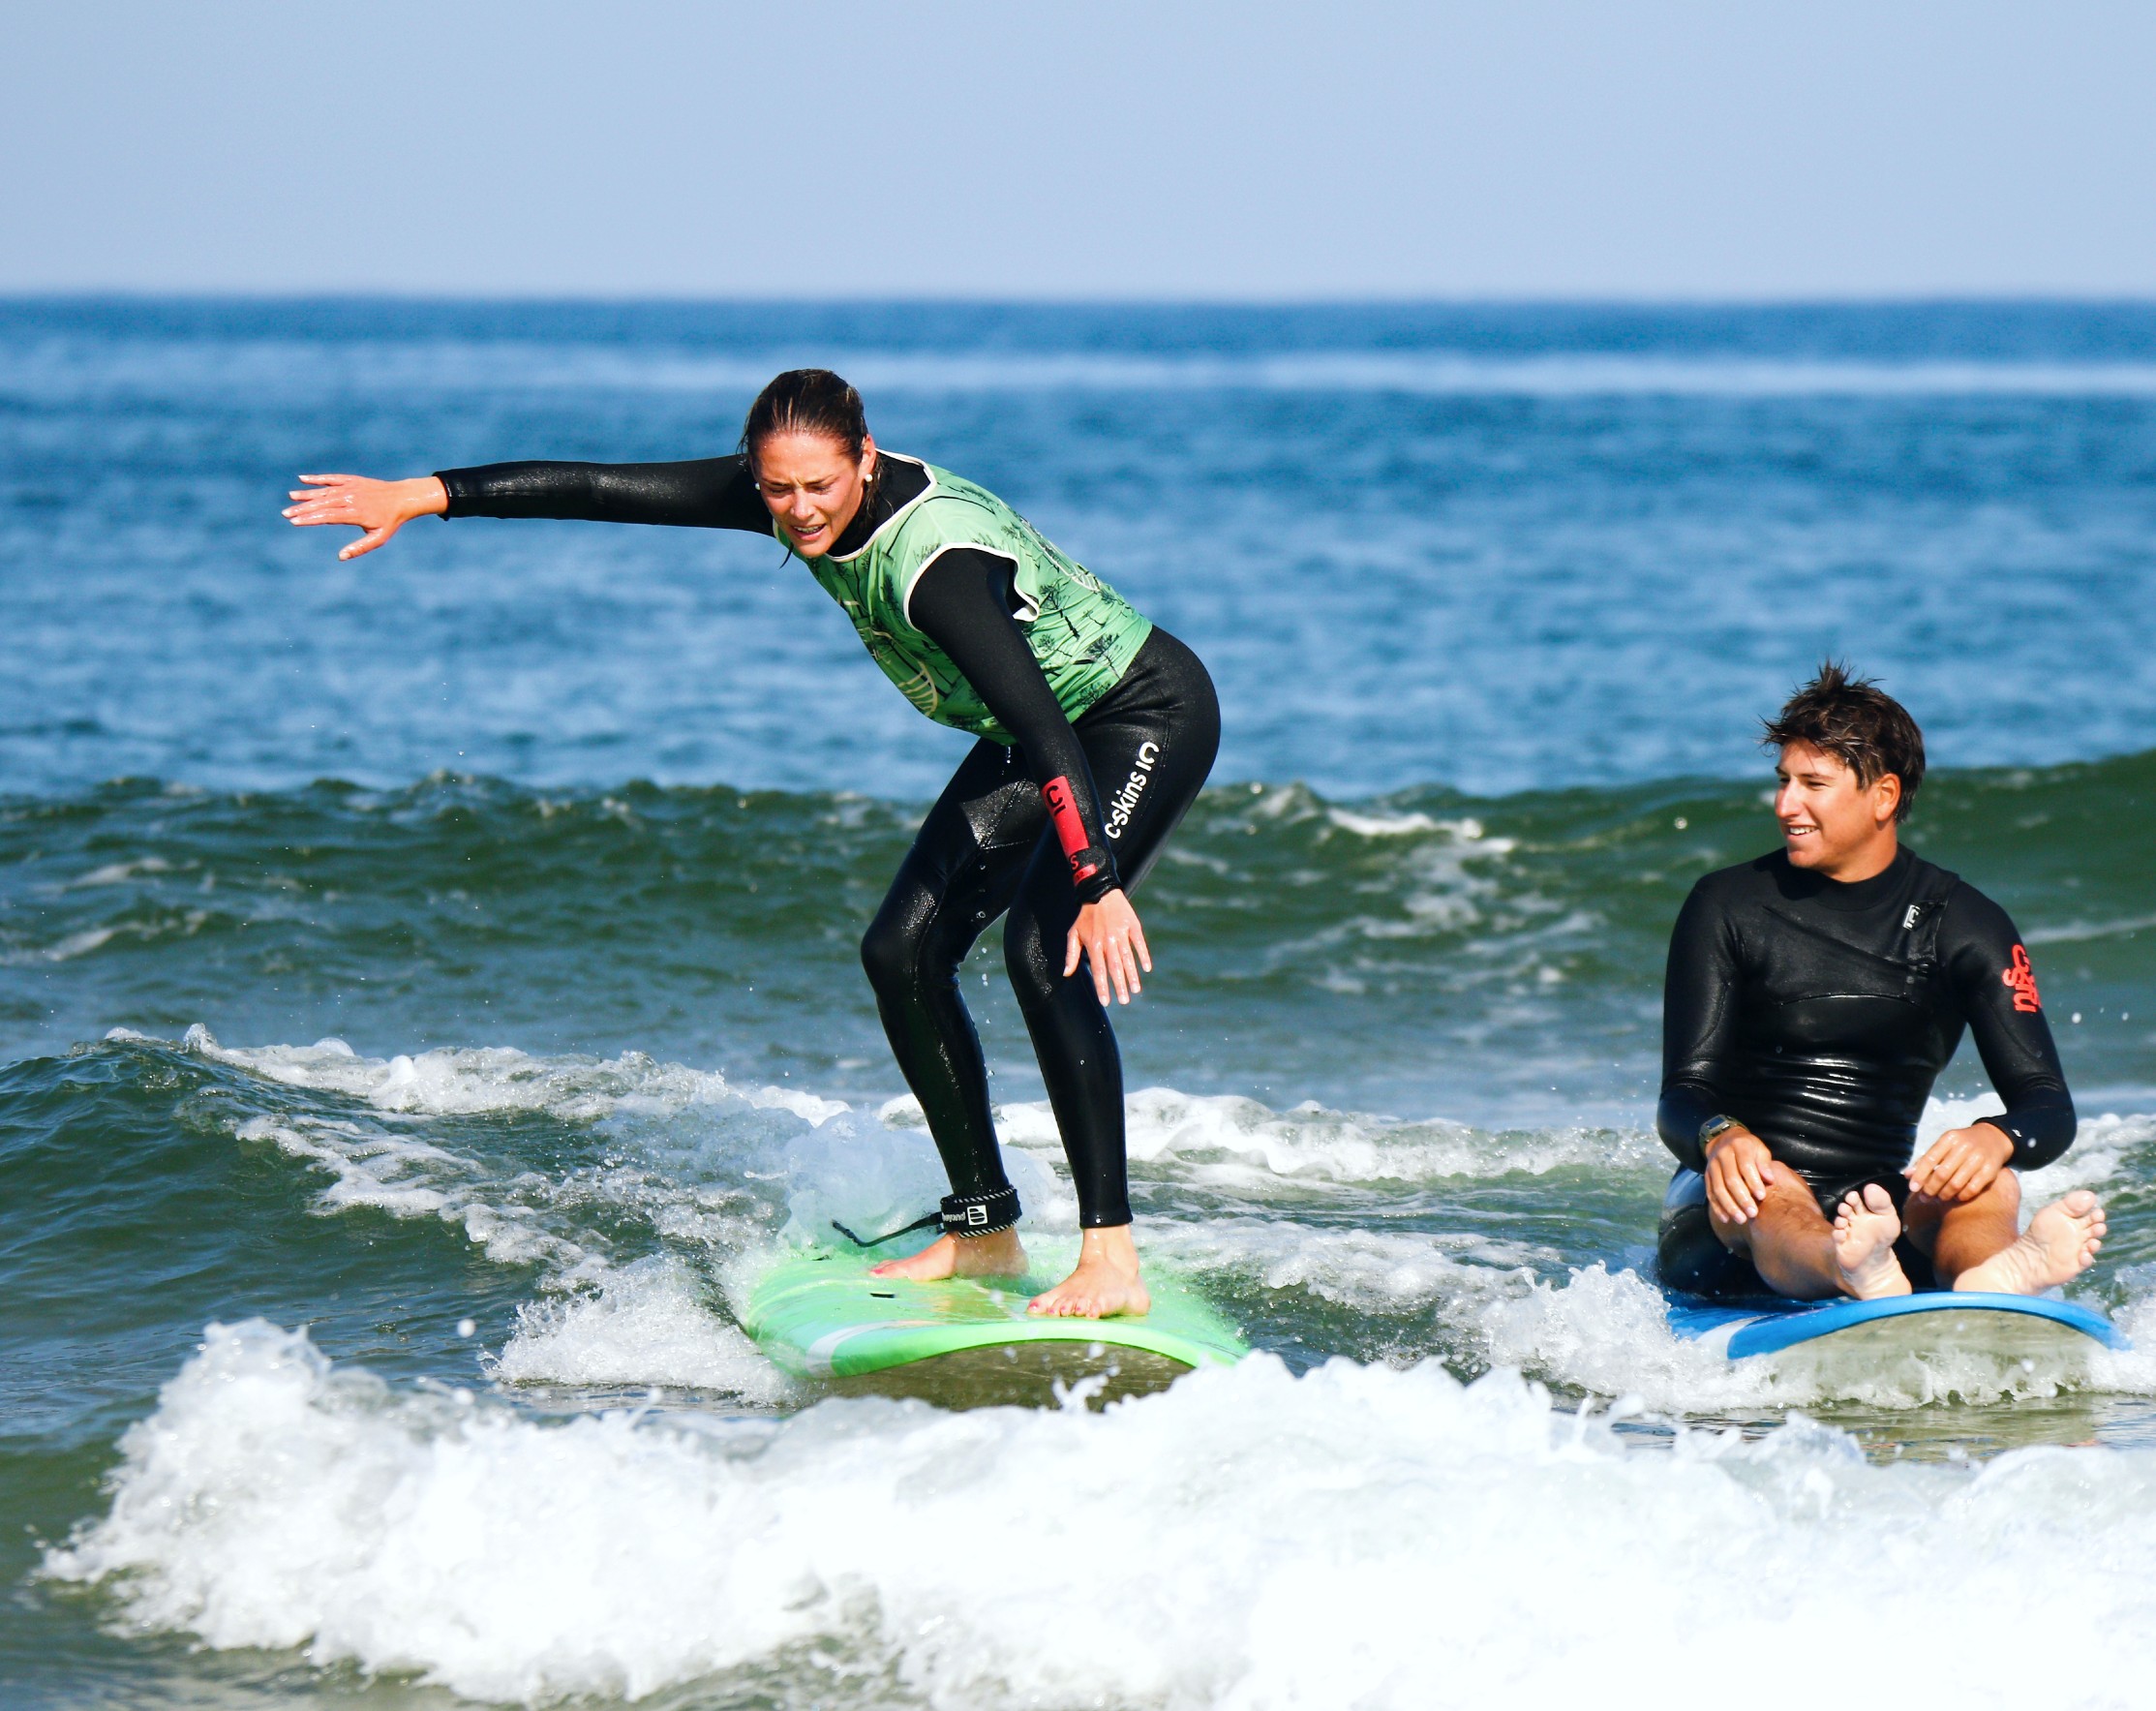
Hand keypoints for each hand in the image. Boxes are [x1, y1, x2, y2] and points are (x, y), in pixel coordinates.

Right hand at [283, 473, 446, 559]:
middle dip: (303, 509)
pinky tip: (302, 479)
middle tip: (285, 513)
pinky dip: (317, 479)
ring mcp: (350, 488)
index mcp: (356, 513)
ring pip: (324, 491)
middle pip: (322, 504)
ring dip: (306, 495)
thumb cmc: (390, 522)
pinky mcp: (351, 480)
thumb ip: (360, 548)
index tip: (295, 522)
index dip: (310, 519)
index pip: (328, 516)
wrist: (402, 498)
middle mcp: (351, 499)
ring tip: (291, 497)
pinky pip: (331, 478)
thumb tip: (340, 557)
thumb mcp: (378, 538)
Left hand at [1064, 888, 1150, 1004]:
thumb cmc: (1085, 916)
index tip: (1106, 1001)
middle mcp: (1108, 941)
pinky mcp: (1132, 925)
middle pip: (1114, 967)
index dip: (1102, 987)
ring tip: (1135, 990)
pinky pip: (1139, 942)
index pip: (1098, 970)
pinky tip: (1147, 968)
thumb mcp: (1073, 934)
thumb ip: (1071, 954)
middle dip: (1119, 986)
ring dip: (1132, 975)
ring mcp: (1121, 933)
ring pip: (1127, 957)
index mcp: (1094, 944)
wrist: (1100, 892)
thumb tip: (1066, 973)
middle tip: (1124, 1001)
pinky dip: (1143, 955)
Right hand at [1703, 1128, 1775, 1224]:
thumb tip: (1769, 1179)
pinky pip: (1710, 1193)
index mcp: (1739, 1146)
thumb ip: (1764, 1163)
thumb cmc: (1749, 1148)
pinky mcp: (1706, 1176)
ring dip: (1729, 1206)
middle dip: (1742, 1198)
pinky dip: (1717, 1207)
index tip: (1762, 1196)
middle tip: (1753, 1213)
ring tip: (1741, 1219)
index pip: (1745, 1165)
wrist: (1724, 1139)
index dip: (1753, 1181)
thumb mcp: (1760, 1149)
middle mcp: (1723, 1155)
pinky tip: (1726, 1218)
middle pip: (1730, 1179)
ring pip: (1718, 1188)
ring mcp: (1712, 1166)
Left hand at [1904, 1122, 2012, 1203]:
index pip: (1929, 1159)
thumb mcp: (1945, 1145)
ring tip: (1939, 1198)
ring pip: (1956, 1183)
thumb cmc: (1962, 1144)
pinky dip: (1961, 1196)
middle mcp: (1964, 1147)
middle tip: (1924, 1198)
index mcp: (1949, 1139)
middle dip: (1930, 1189)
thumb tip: (1907, 1175)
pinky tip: (1956, 1197)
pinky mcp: (1991, 1170)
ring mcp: (1979, 1158)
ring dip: (1944, 1195)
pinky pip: (1972, 1189)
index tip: (1912, 1188)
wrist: (1994, 1138)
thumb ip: (1927, 1159)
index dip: (1919, 1175)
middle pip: (1942, 1174)